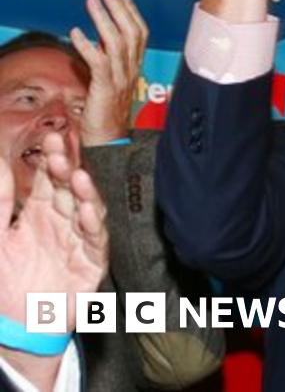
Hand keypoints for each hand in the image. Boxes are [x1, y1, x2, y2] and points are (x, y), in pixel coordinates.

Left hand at [0, 133, 107, 327]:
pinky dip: (93, 225)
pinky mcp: (92, 262)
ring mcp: (78, 240)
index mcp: (38, 212)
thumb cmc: (5, 282)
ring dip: (84, 192)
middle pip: (68, 188)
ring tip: (77, 176)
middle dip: (66, 168)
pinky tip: (88, 211)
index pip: (48, 178)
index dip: (51, 158)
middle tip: (62, 150)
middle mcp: (62, 221)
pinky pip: (95, 240)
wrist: (18, 325)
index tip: (51, 138)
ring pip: (87, 208)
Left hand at [70, 0, 147, 146]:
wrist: (110, 142)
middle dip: (119, 8)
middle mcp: (131, 70)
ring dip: (104, 19)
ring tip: (92, 1)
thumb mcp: (111, 82)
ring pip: (117, 42)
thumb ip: (107, 61)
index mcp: (135, 68)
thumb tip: (95, 40)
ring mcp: (120, 79)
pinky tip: (75, 33)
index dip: (132, 12)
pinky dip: (87, 46)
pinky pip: (98, 62)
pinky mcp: (105, 88)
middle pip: (132, 33)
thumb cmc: (107, 114)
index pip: (140, 34)